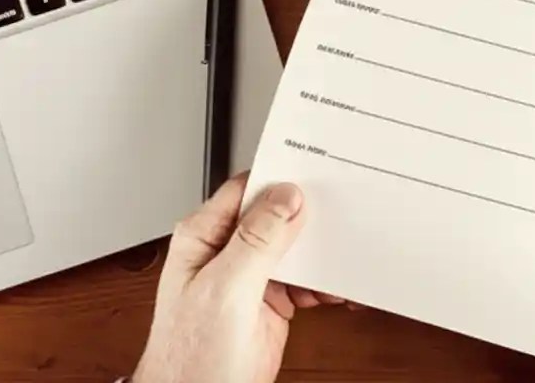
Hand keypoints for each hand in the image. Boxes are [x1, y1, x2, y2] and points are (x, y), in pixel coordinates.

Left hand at [134, 173, 341, 382]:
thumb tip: (286, 196)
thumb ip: (256, 241)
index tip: (317, 177)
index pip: (247, 189)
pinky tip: (338, 289)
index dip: (280, 179)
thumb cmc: (190, 357)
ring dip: (322, 254)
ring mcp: (249, 276)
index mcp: (205, 237)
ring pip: (295, 248)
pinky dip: (324, 283)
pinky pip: (305, 279)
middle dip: (310, 219)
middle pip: (276, 216)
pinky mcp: (270, 302)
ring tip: (345, 260)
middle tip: (341, 218)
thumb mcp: (225, 290)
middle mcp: (227, 252)